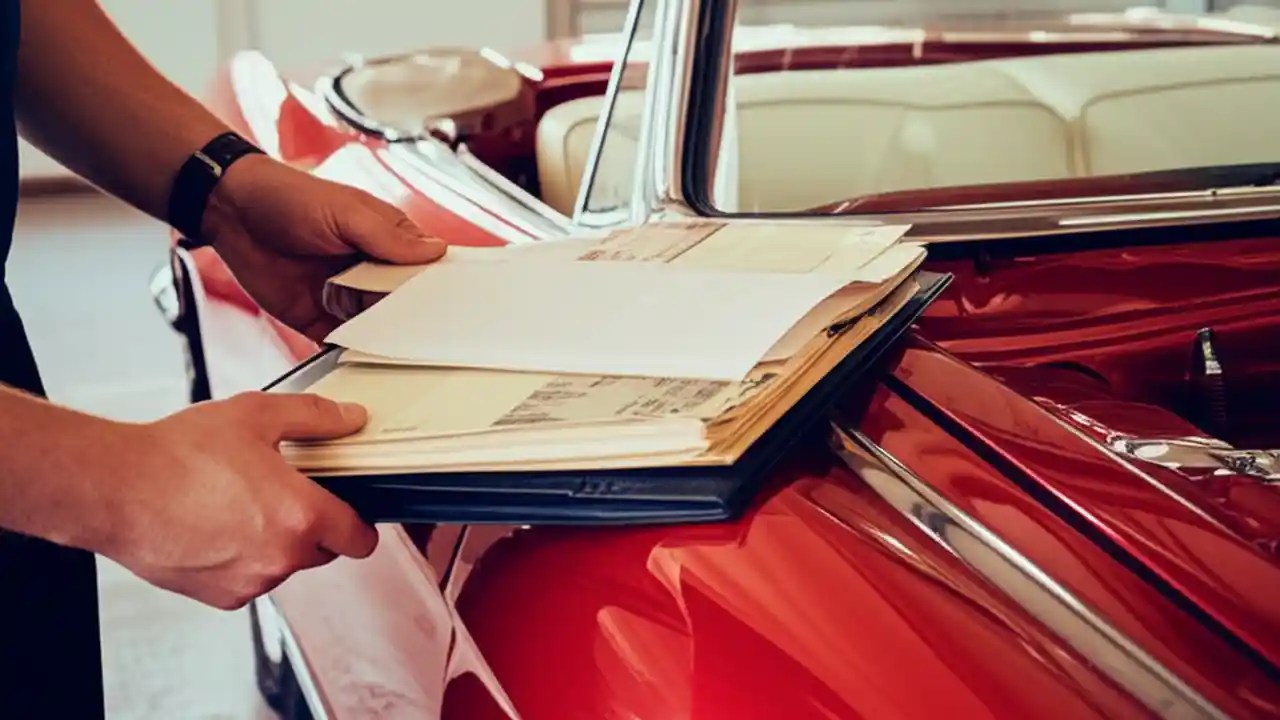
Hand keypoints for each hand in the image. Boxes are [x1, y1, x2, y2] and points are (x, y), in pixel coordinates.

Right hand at [98, 392, 377, 609]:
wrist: (115, 490)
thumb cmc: (178, 454)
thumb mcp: (256, 415)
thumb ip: (313, 417)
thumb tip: (349, 417)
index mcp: (301, 516)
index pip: (360, 538)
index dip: (361, 524)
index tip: (353, 514)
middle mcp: (281, 558)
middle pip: (324, 552)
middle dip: (314, 526)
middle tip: (284, 493)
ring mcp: (250, 583)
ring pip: (284, 565)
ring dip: (276, 542)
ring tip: (240, 505)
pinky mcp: (220, 597)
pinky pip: (250, 579)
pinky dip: (243, 559)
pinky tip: (217, 527)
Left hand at [201, 156, 446, 339]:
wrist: (230, 211)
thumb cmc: (288, 197)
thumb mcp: (345, 211)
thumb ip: (387, 237)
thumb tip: (434, 251)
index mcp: (385, 240)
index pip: (422, 269)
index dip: (436, 288)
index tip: (452, 310)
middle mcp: (370, 271)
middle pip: (402, 305)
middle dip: (412, 321)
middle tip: (424, 340)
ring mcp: (345, 296)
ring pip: (376, 327)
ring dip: (385, 340)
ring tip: (398, 356)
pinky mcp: (317, 318)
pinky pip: (341, 343)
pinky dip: (351, 353)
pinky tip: (362, 361)